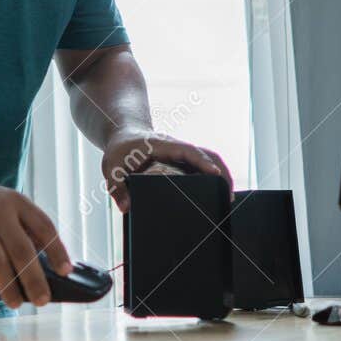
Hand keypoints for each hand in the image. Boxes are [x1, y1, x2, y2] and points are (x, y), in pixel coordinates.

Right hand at [0, 179, 71, 307]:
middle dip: (35, 280)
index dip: (57, 250)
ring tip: (16, 304)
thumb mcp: (9, 206)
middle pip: (22, 251)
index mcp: (16, 202)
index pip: (44, 227)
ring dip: (10, 289)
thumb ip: (26, 229)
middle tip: (42, 300)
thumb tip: (49, 269)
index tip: (66, 272)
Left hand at [100, 133, 231, 212]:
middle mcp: (176, 147)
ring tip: (228, 198)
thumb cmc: (119, 150)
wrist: (123, 134)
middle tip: (229, 195)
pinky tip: (218, 193)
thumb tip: (126, 207)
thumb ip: (117, 187)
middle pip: (207, 154)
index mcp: (161, 145)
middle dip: (221, 171)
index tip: (216, 174)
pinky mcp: (183, 159)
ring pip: (209, 158)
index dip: (202, 161)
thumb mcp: (111, 167)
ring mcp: (182, 153)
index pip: (188, 151)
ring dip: (222, 174)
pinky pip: (203, 164)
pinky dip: (214, 175)